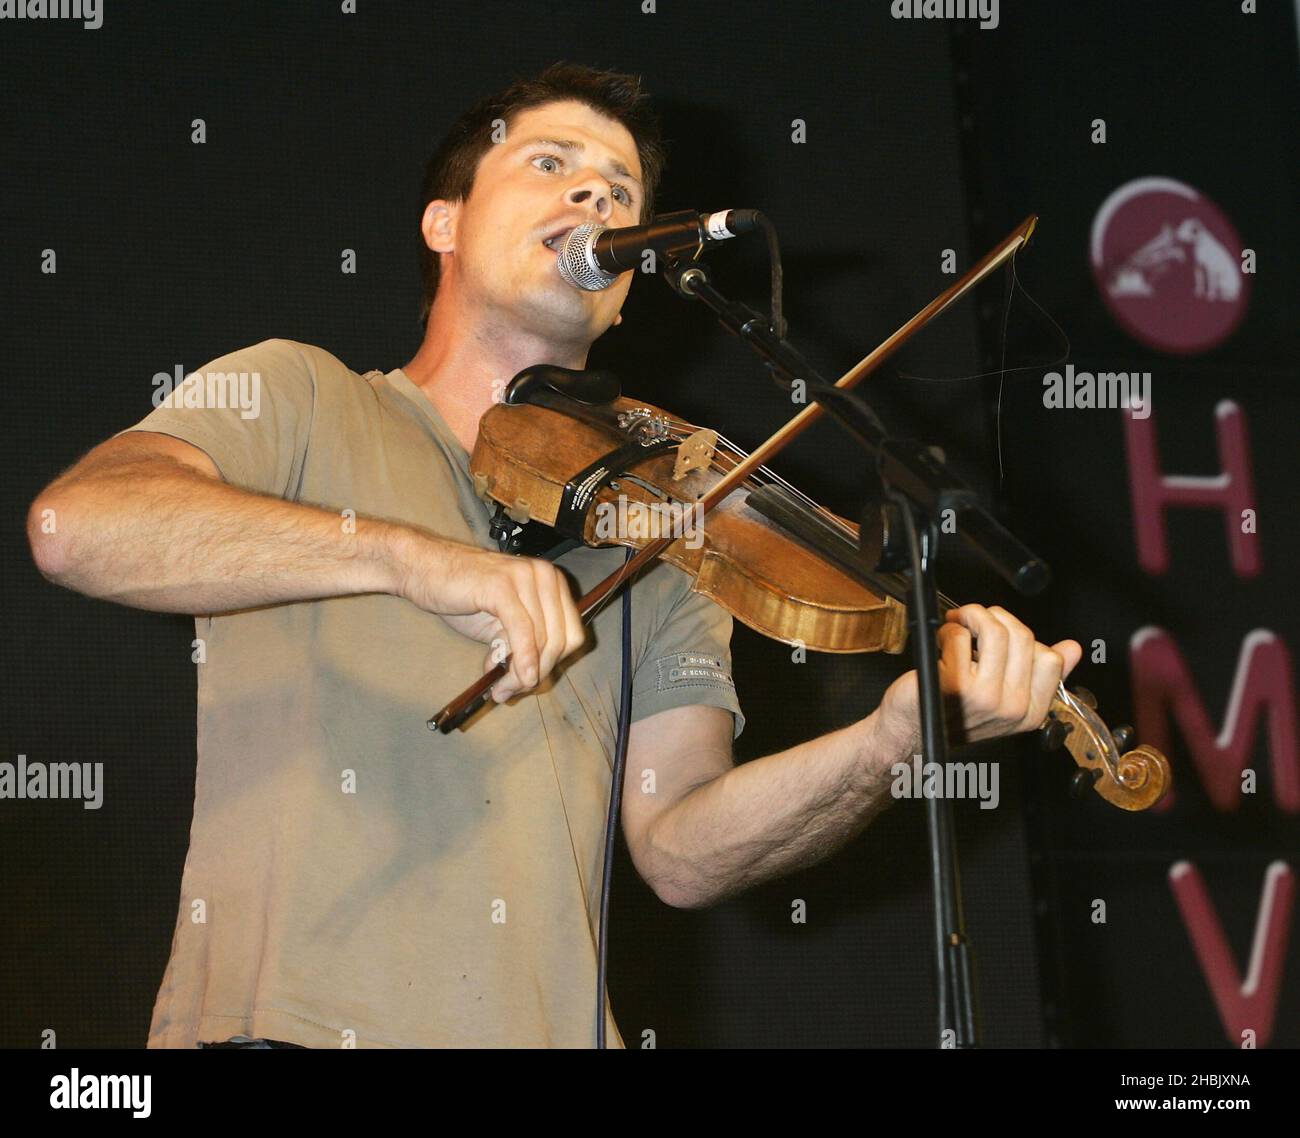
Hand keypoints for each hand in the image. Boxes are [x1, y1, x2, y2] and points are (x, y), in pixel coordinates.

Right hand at [394, 531, 586, 701]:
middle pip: (562, 640)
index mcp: (552, 582)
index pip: (572, 634)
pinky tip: (504, 680)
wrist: (423, 569)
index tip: (528, 682)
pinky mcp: (503, 586)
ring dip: (522, 674)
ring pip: (543, 640)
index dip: (553, 665)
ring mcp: (526, 578)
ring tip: (500, 689)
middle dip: (539, 673)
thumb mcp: (501, 623)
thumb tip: (532, 681)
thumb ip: (523, 645)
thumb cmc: (461, 594)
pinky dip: (520, 661)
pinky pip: (523, 632)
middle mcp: (546, 576)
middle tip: (510, 692)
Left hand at [879, 604, 1081, 748]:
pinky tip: (941, 644)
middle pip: (1023, 636)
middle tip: (974, 621)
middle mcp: (1012, 707)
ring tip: (959, 625)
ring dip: (972, 617)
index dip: (1024, 636)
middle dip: (995, 618)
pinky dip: (947, 630)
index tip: (1004, 635)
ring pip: (994, 630)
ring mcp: (985, 697)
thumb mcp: (1006, 698)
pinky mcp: (955, 685)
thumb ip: (1040, 674)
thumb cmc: (954, 712)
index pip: (1051, 658)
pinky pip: (959, 636)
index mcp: (1031, 711)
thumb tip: (1072, 649)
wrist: (913, 731)